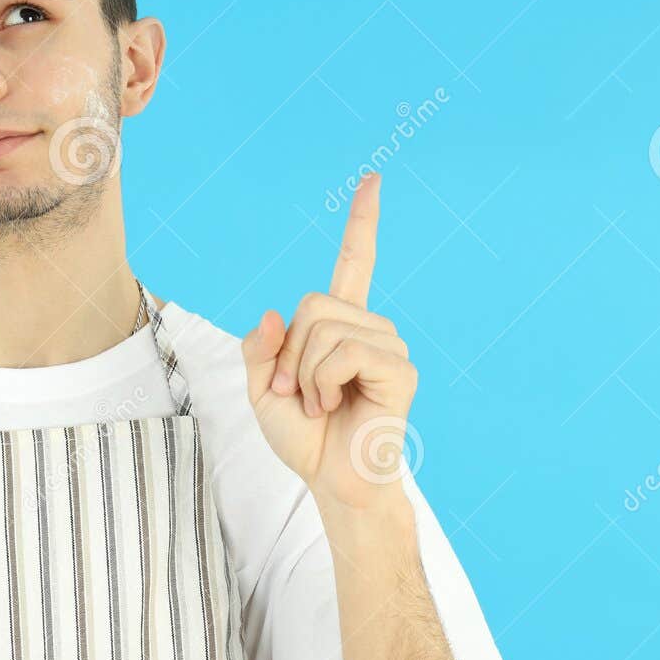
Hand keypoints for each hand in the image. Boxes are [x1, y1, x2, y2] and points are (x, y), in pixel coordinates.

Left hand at [239, 173, 418, 513]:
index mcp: (338, 324)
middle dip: (288, 353)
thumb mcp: (262, 389)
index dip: (362, 223)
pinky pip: (344, 352)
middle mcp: (369, 326)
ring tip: (318, 404)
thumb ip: (259, 349)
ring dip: (305, 373)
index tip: (373, 180)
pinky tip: (335, 405)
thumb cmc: (302, 436)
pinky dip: (323, 381)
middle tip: (296, 392)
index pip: (354, 263)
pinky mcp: (400, 368)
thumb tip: (274, 313)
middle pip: (312, 302)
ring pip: (323, 328)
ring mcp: (388, 345)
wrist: (330, 479)